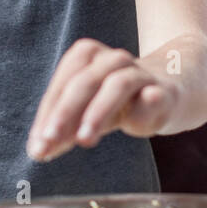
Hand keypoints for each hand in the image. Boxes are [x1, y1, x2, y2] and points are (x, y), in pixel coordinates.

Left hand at [27, 38, 177, 161]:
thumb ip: (65, 129)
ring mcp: (141, 75)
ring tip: (84, 139)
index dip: (47, 115)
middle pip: (84, 82)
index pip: (62, 85)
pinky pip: (154, 95)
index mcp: (88, 57)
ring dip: (98, 111)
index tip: (37, 146)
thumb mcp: (88, 113)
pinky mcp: (165, 93)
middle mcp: (113, 61)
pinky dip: (146, 102)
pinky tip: (136, 121)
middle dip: (64, 114)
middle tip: (49, 142)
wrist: (169, 92)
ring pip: (117, 84)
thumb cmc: (117, 102)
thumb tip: (38, 150)